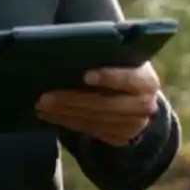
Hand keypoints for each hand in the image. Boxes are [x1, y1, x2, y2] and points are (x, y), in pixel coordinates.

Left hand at [35, 62, 161, 145]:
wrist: (132, 91)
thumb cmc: (118, 65)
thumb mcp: (117, 57)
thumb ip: (103, 55)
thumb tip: (68, 52)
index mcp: (147, 80)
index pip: (130, 78)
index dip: (109, 77)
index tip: (85, 75)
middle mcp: (145, 105)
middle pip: (105, 105)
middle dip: (72, 100)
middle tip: (44, 97)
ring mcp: (134, 125)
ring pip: (95, 121)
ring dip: (65, 114)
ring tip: (42, 106)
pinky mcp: (122, 138)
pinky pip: (91, 131)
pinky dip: (68, 122)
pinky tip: (51, 115)